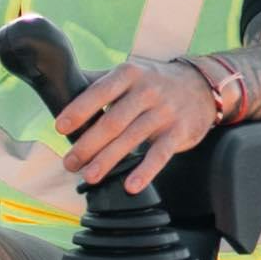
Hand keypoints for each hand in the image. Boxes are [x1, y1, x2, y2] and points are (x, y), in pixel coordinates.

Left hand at [53, 50, 225, 185]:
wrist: (202, 86)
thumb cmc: (153, 82)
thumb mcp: (129, 73)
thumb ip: (98, 82)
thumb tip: (58, 91)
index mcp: (128, 74)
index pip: (99, 92)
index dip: (79, 111)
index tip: (61, 128)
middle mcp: (147, 91)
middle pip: (112, 121)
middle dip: (87, 145)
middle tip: (69, 163)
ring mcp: (164, 112)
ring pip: (132, 139)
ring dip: (108, 160)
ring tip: (89, 176)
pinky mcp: (179, 132)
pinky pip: (160, 154)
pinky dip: (145, 171)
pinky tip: (130, 186)